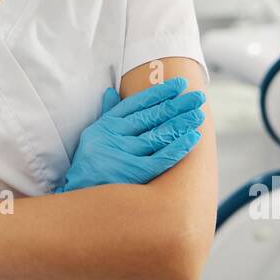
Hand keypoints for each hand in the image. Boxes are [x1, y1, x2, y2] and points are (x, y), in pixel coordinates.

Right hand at [55, 77, 205, 192]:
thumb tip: (112, 91)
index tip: (179, 84)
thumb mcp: (93, 135)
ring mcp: (123, 154)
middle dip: (176, 106)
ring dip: (181, 123)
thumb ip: (106, 113)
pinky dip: (178, 147)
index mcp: (106, 124)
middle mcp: (114, 136)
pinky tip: (192, 138)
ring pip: (158, 135)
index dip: (160, 92)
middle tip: (197, 97)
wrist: (80, 195)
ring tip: (198, 115)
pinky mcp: (133, 173)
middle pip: (151, 117)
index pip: (137, 103)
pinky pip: (161, 158)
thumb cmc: (90, 164)